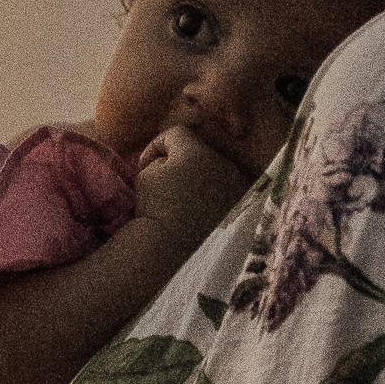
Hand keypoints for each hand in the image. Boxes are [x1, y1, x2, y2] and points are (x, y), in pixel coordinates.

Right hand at [131, 123, 253, 243]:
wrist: (172, 249)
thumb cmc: (155, 209)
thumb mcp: (147, 176)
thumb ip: (159, 159)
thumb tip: (169, 161)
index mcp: (197, 152)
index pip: (176, 134)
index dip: (156, 146)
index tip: (143, 166)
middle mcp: (222, 164)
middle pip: (198, 152)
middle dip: (180, 161)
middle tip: (163, 181)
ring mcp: (235, 186)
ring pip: (214, 171)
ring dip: (199, 178)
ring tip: (182, 198)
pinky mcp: (241, 207)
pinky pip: (226, 192)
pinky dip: (214, 197)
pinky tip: (199, 211)